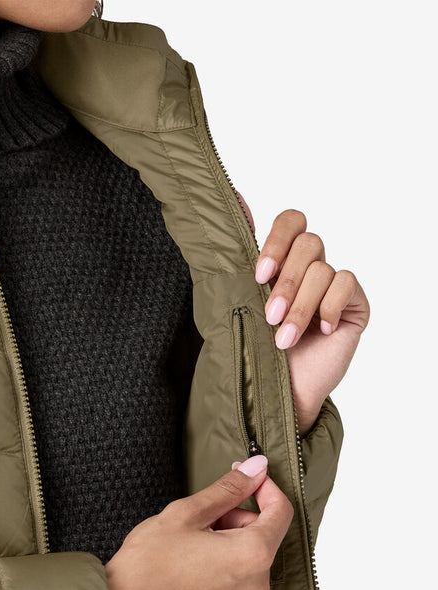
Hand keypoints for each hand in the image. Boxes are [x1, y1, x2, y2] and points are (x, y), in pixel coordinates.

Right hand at [104, 455, 292, 589]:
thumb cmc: (148, 561)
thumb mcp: (187, 512)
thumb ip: (228, 488)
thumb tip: (257, 468)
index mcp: (252, 555)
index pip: (281, 512)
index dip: (264, 487)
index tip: (245, 477)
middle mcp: (257, 588)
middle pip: (262, 537)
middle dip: (236, 520)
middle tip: (200, 518)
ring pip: (248, 563)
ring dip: (228, 547)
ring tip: (190, 547)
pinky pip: (236, 589)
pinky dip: (221, 574)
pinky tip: (189, 571)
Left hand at [252, 209, 369, 434]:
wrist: (277, 390)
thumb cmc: (255, 347)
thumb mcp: (239, 299)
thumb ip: (238, 254)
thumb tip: (235, 198)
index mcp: (282, 262)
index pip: (291, 221)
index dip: (278, 239)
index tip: (259, 273)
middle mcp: (309, 268)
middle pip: (309, 242)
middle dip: (286, 281)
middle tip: (270, 314)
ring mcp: (333, 286)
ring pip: (323, 269)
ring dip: (300, 306)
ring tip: (284, 337)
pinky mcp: (355, 304)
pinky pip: (347, 284)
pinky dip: (329, 307)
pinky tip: (321, 330)